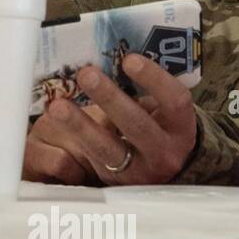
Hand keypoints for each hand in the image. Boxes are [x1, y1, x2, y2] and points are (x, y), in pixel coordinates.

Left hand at [23, 54, 196, 185]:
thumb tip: (111, 57)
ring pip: (108, 148)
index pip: (175, 101)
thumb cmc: (160, 127)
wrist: (163, 168)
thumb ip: (146, 92)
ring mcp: (140, 170)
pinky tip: (57, 118)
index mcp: (182, 127)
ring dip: (80, 124)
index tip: (129, 59)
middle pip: (137, 125)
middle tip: (86, 74)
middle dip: (110, 99)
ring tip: (57, 105)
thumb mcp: (163, 112)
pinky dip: (73, 137)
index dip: (154, 79)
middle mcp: (165, 151)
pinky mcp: (115, 181)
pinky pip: (91, 158)